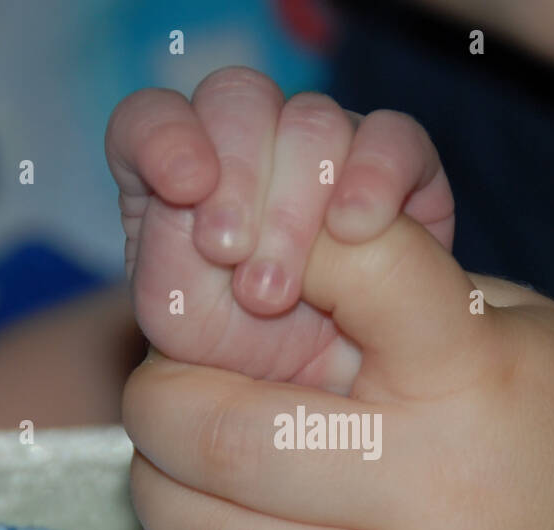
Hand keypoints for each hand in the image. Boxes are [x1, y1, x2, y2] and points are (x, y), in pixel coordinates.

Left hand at [106, 67, 453, 392]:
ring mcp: (329, 154)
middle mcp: (255, 152)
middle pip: (237, 99)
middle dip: (236, 174)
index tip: (184, 185)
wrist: (335, 407)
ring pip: (312, 118)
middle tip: (232, 256)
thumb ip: (164, 265)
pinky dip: (374, 174)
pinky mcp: (400, 174)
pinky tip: (356, 229)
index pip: (153, 117)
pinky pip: (394, 136)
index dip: (163, 134)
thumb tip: (187, 199)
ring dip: (294, 206)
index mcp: (184, 179)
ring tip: (279, 291)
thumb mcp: (183, 332)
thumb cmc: (245, 367)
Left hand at [124, 216, 553, 529]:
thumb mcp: (508, 332)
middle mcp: (445, 485)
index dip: (260, 246)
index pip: (339, 264)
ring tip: (171, 481)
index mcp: (475, 367)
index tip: (234, 278)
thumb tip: (223, 298)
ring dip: (160, 498)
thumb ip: (383, 307)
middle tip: (156, 400)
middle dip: (153, 403)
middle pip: (217, 430)